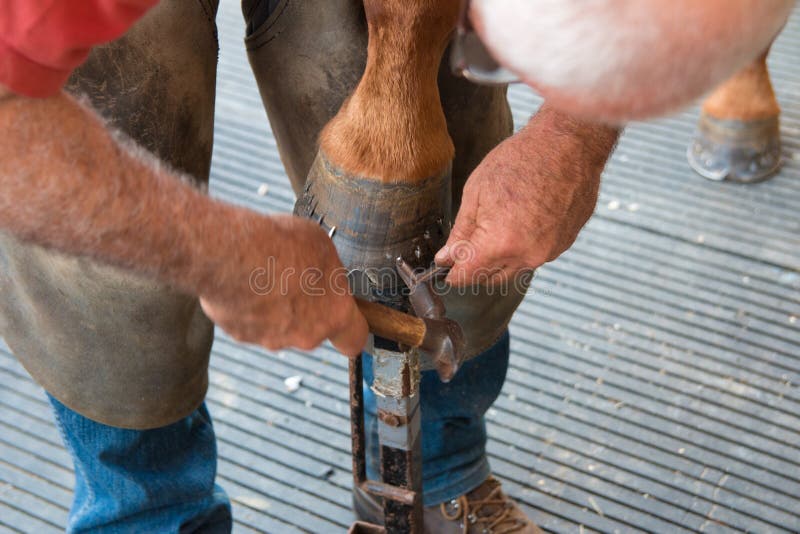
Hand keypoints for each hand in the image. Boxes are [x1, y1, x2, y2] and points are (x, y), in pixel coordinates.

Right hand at [199, 213, 367, 354]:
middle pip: (312, 328)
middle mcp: (306, 335)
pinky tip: (244, 281)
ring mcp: (273, 338)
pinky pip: (250, 321)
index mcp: (335, 314)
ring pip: (279, 326)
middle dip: (305, 308)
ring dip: (275, 306)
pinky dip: (248, 306)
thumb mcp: (321, 246)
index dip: (351, 332)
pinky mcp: (241, 335)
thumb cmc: (280, 246)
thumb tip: (319, 273)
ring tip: (263, 275)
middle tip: (293, 278)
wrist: (232, 254)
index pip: (354, 338)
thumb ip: (326, 271)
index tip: (347, 323)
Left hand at [436, 105, 618, 285]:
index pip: (467, 276)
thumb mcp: (476, 192)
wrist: (569, 144)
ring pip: (513, 270)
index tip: (445, 267)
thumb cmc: (521, 160)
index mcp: (501, 243)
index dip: (452, 273)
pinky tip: (520, 221)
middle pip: (490, 279)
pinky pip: (534, 257)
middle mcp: (527, 255)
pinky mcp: (564, 244)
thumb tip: (446, 258)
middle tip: (465, 245)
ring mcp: (549, 252)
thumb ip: (461, 232)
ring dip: (499, 259)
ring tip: (496, 225)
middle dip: (474, 267)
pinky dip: (522, 248)